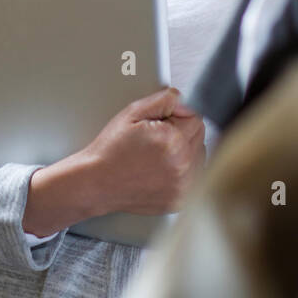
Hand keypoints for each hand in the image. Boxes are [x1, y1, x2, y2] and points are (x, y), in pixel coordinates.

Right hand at [80, 85, 206, 216]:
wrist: (98, 181)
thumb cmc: (111, 150)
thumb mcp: (132, 113)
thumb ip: (163, 100)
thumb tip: (183, 98)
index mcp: (172, 142)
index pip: (196, 117)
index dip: (178, 114)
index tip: (162, 121)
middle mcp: (182, 166)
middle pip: (200, 136)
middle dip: (183, 131)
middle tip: (157, 136)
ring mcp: (182, 186)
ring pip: (200, 156)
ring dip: (186, 150)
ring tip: (159, 153)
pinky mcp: (180, 199)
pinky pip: (194, 177)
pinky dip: (182, 170)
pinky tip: (162, 168)